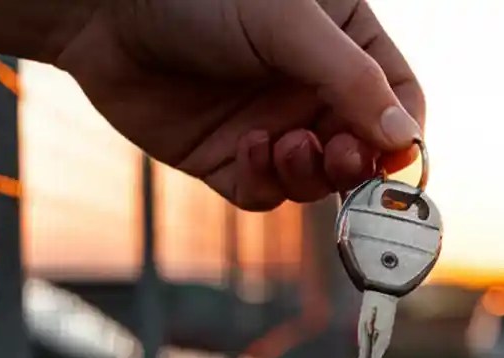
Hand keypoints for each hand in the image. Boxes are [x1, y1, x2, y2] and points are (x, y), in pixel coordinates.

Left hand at [55, 0, 424, 209]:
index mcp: (343, 41)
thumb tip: (404, 142)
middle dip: (358, 163)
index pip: (398, 97)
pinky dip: (266, 182)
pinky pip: (267, 193)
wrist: (100, 10)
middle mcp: (312, 88)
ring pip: (318, 180)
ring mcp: (273, 126)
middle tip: (341, 157)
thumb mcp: (287, 23)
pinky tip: (248, 148)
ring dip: (311, 175)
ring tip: (287, 146)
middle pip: (364, 150)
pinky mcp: (229, 160)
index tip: (396, 158)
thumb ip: (351, 79)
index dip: (403, 133)